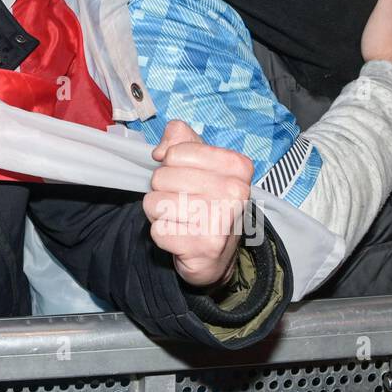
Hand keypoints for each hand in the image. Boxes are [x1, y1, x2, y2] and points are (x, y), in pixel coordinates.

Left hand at [145, 120, 252, 287]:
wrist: (216, 253)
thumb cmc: (205, 200)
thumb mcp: (197, 161)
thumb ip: (178, 139)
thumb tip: (160, 152)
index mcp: (236, 165)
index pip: (175, 152)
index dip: (170, 165)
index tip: (187, 178)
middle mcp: (234, 191)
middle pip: (161, 178)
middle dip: (162, 191)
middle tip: (182, 202)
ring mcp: (221, 220)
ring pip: (154, 203)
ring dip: (159, 213)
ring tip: (180, 219)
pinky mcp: (205, 246)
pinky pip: (157, 231)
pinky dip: (162, 235)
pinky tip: (181, 236)